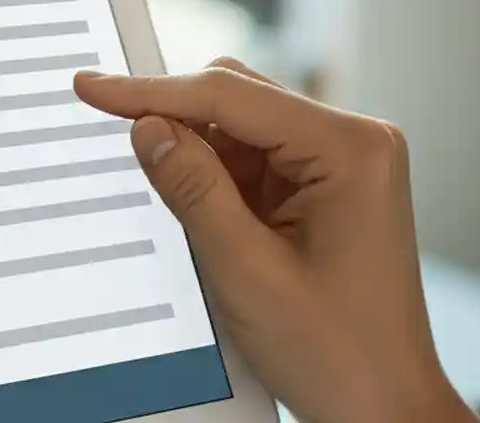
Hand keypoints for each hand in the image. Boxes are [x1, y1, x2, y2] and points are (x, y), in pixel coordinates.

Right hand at [75, 59, 478, 422]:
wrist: (383, 406)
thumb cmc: (338, 353)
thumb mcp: (246, 271)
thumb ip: (193, 190)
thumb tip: (147, 128)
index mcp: (350, 150)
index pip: (232, 96)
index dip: (153, 92)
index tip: (96, 88)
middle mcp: (353, 143)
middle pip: (238, 99)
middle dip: (173, 117)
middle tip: (107, 127)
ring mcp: (341, 164)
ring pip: (241, 128)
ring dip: (196, 155)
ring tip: (173, 203)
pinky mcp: (324, 187)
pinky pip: (254, 161)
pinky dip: (215, 178)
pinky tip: (197, 207)